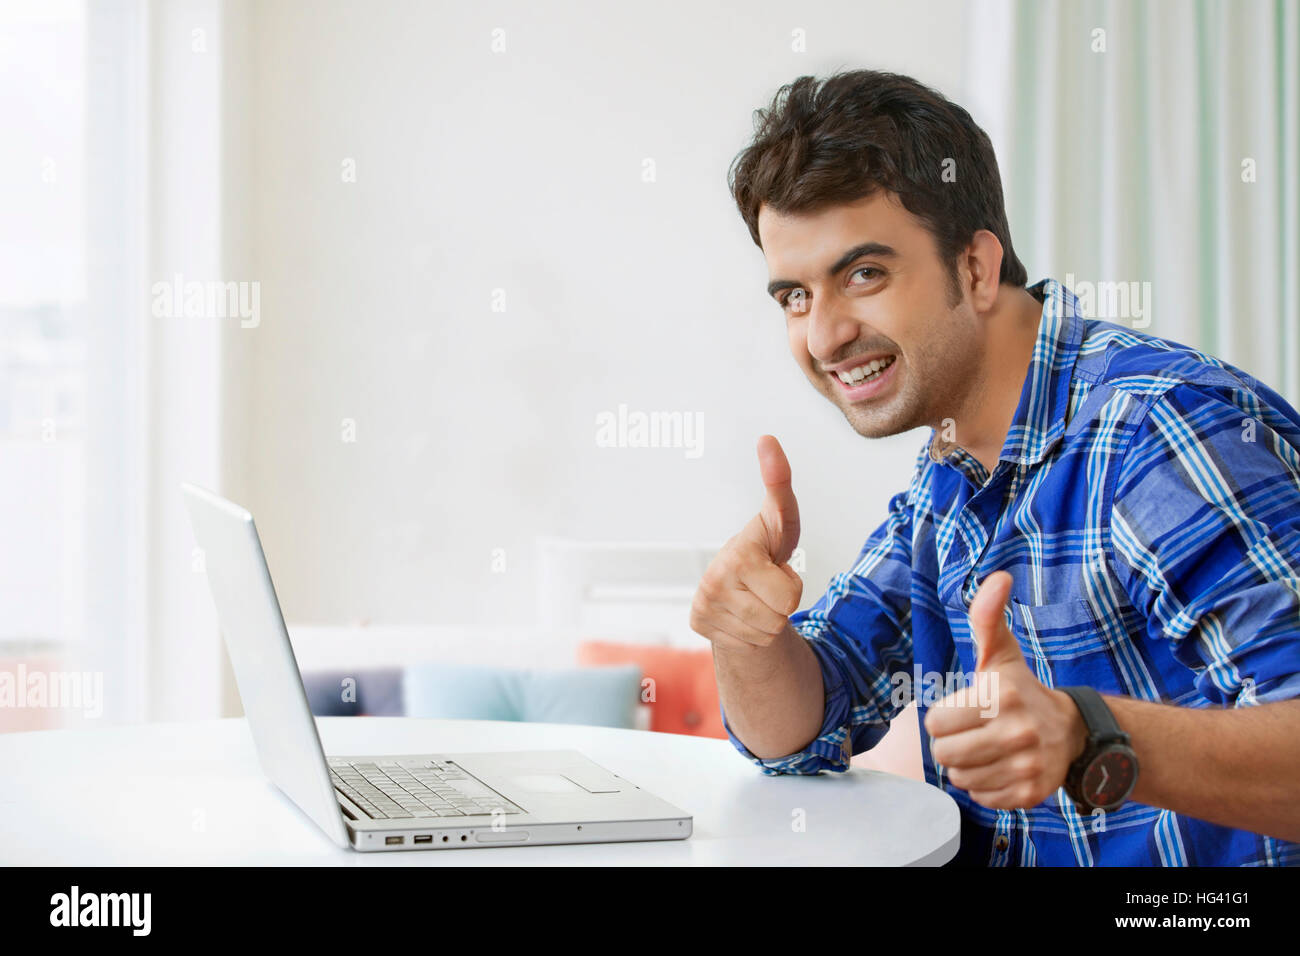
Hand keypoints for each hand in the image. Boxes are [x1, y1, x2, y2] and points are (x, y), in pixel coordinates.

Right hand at [689, 435, 802, 650]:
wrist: (731, 590)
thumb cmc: (762, 553)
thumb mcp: (780, 525)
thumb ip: (779, 486)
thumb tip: (767, 439)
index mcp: (741, 551)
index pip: (789, 578)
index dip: (780, 534)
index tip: (768, 442)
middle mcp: (717, 575)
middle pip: (785, 609)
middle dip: (786, 600)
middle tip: (769, 583)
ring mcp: (705, 602)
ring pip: (770, 630)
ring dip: (770, 617)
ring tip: (756, 597)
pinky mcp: (697, 622)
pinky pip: (752, 644)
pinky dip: (752, 633)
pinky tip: (741, 613)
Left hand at [923, 570, 1088, 808]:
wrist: (1071, 732)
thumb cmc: (1020, 691)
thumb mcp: (1002, 654)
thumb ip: (987, 618)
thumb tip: (998, 577)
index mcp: (1000, 696)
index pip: (935, 722)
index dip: (944, 718)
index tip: (964, 711)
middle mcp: (1017, 732)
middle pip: (944, 754)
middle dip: (950, 745)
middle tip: (972, 733)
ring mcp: (1027, 765)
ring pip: (961, 778)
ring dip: (967, 767)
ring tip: (987, 750)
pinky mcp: (1032, 793)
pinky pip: (982, 798)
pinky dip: (985, 787)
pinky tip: (1001, 768)